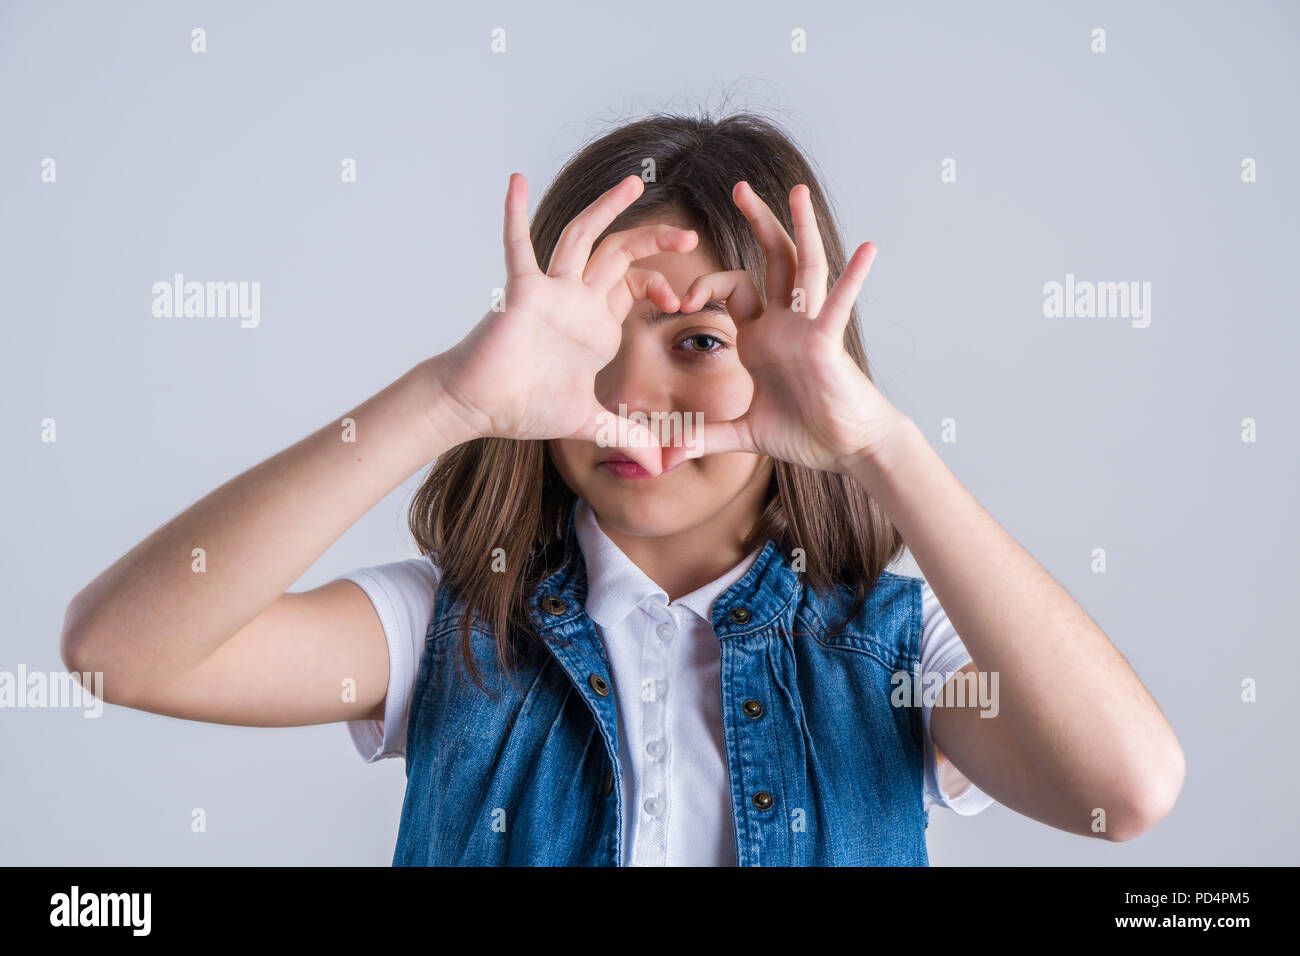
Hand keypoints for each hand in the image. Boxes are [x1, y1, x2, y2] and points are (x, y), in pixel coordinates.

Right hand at [438, 173, 696, 474]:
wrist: (480, 407)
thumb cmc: (524, 407)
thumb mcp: (589, 422)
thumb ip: (626, 437)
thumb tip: (656, 466)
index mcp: (595, 323)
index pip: (633, 284)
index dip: (661, 284)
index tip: (682, 301)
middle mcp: (575, 300)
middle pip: (617, 253)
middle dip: (653, 239)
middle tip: (688, 232)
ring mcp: (549, 291)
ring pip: (581, 238)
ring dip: (606, 209)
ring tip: (632, 182)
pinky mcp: (520, 293)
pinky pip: (517, 247)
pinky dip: (514, 213)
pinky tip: (516, 180)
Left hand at [666, 181, 905, 474]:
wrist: (845, 450)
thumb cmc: (804, 434)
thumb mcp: (743, 434)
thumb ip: (704, 437)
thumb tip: (667, 454)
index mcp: (762, 336)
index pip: (732, 290)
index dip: (705, 285)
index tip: (680, 297)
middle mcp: (786, 323)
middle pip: (772, 259)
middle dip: (757, 221)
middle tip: (739, 186)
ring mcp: (809, 328)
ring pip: (804, 267)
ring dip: (800, 228)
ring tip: (797, 191)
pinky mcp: (829, 344)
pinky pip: (839, 306)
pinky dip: (853, 279)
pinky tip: (867, 250)